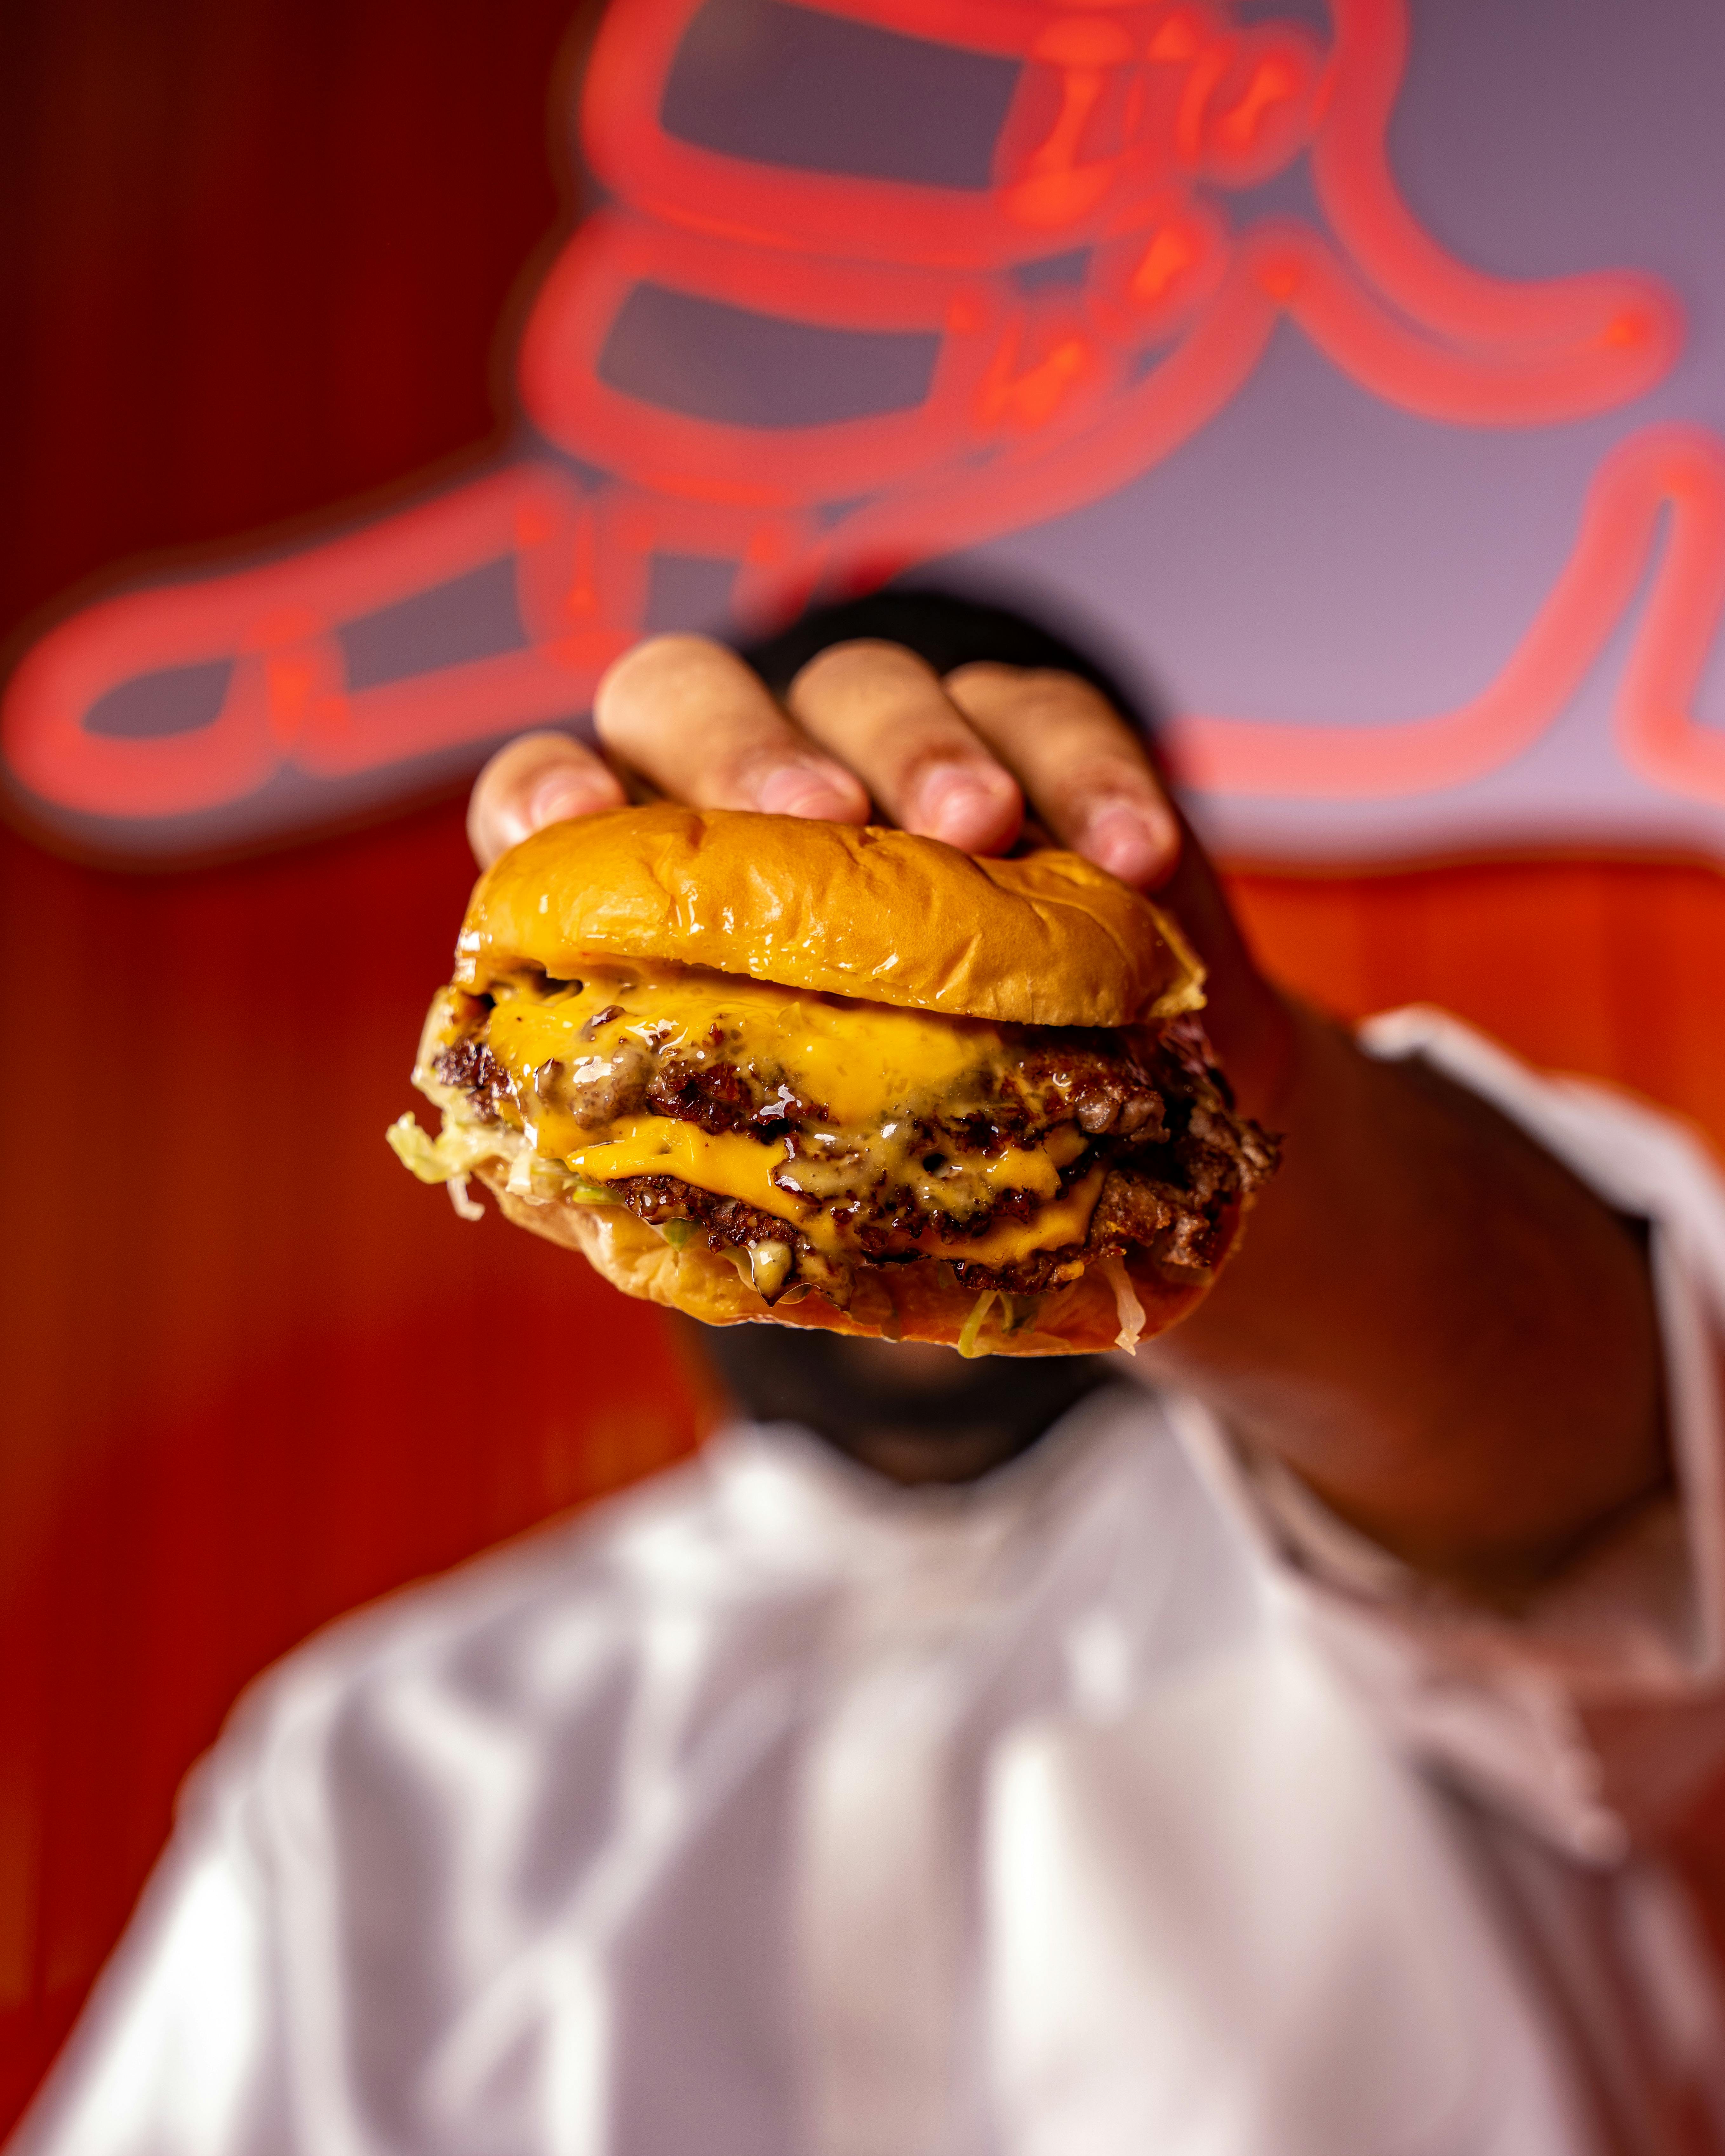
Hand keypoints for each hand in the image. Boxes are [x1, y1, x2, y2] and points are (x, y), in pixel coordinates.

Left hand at [468, 634, 1293, 1118]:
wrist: (1103, 1149)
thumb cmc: (907, 1159)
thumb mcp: (799, 1181)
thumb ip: (692, 1168)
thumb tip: (586, 1199)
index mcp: (648, 886)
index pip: (548, 798)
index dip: (544, 793)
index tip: (570, 822)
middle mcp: (746, 788)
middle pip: (690, 695)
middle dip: (742, 748)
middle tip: (816, 819)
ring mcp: (888, 747)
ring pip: (868, 682)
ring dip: (924, 748)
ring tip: (980, 829)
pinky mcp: (1029, 736)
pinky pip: (1047, 712)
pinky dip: (1091, 776)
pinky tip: (1133, 858)